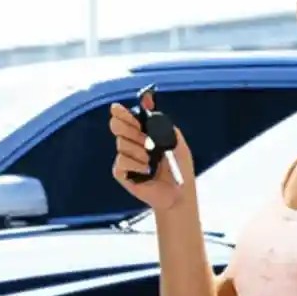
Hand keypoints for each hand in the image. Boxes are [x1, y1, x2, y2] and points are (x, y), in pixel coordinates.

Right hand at [109, 90, 194, 209]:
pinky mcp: (120, 172)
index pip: (126, 118)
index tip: (117, 108)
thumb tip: (149, 102)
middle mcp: (131, 144)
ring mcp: (124, 158)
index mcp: (143, 134)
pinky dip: (136, 165)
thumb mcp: (176, 141)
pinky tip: (146, 172)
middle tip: (144, 139)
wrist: (178, 193)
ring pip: (122, 144)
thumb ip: (162, 123)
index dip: (121, 112)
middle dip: (129, 128)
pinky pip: (122, 161)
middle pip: (118, 127)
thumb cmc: (179, 169)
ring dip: (140, 151)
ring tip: (152, 162)